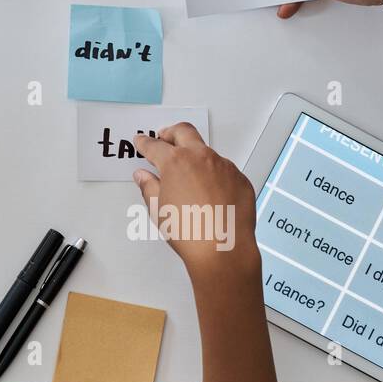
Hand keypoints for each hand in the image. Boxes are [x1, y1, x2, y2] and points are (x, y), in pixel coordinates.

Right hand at [132, 123, 259, 283]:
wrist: (223, 250)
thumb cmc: (190, 232)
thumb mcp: (158, 209)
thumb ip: (149, 187)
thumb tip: (144, 176)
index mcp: (176, 162)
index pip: (154, 145)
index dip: (144, 143)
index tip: (141, 142)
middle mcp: (201, 158)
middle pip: (184, 132)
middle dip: (171, 133)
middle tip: (164, 138)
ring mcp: (224, 167)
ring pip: (207, 152)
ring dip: (195, 156)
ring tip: (189, 176)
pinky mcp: (240, 179)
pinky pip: (225, 170)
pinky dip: (214, 175)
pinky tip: (210, 193)